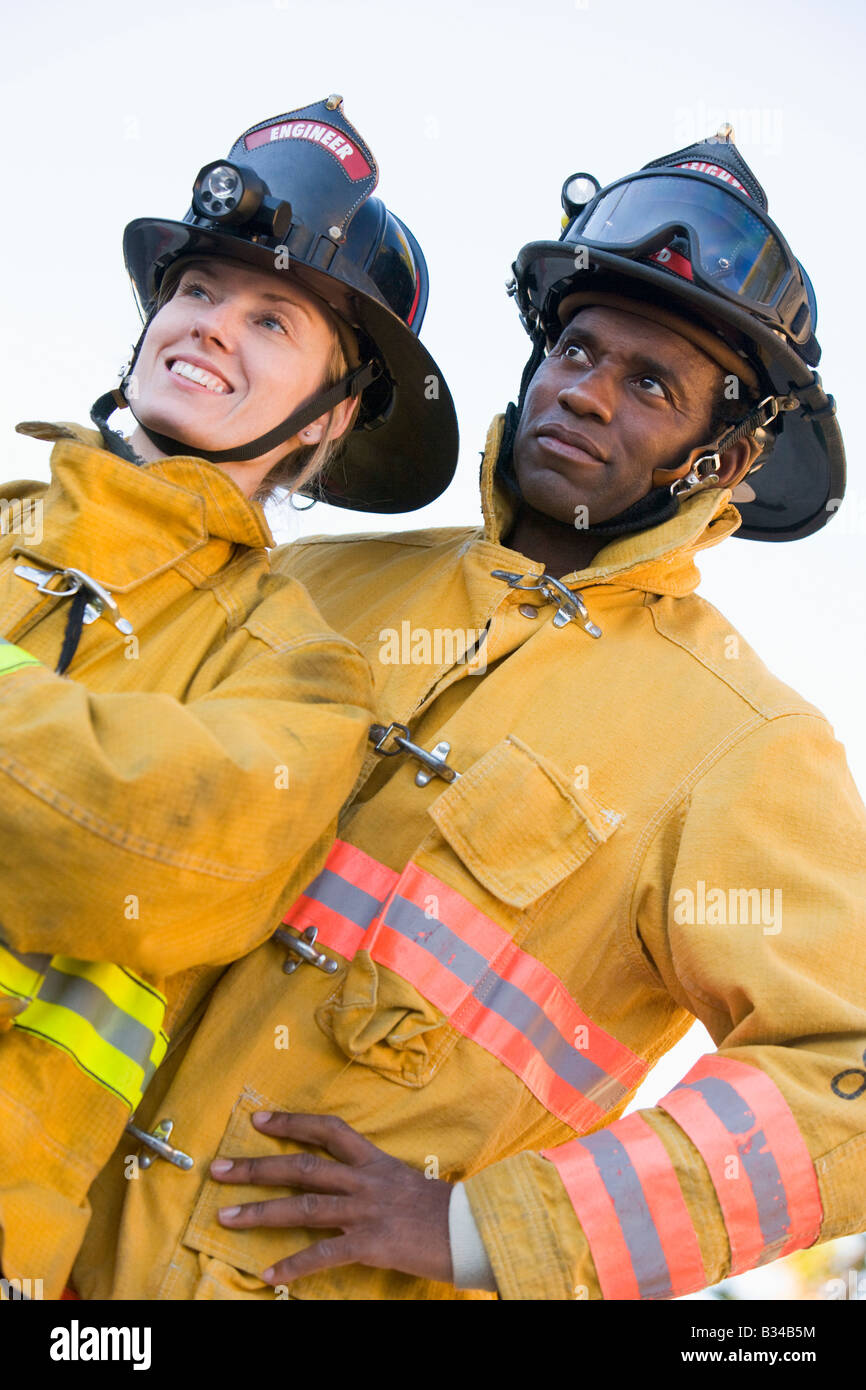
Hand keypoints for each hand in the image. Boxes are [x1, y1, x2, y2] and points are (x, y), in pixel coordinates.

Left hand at [211, 1111, 453, 1286]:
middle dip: (256, 1167)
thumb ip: (375, 1181)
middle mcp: (365, 1181)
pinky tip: (269, 1272)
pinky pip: (323, 1253)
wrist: (473, 1230)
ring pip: (303, 1207)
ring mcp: (366, 1211)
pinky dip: (293, 1264)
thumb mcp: (407, 1184)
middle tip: (218, 1167)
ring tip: (226, 1216)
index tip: (258, 1119)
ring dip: (260, 1212)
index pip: (327, 1130)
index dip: (291, 1122)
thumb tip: (347, 1186)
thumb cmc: (443, 1211)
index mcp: (375, 1161)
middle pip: (302, 1167)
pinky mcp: (370, 1243)